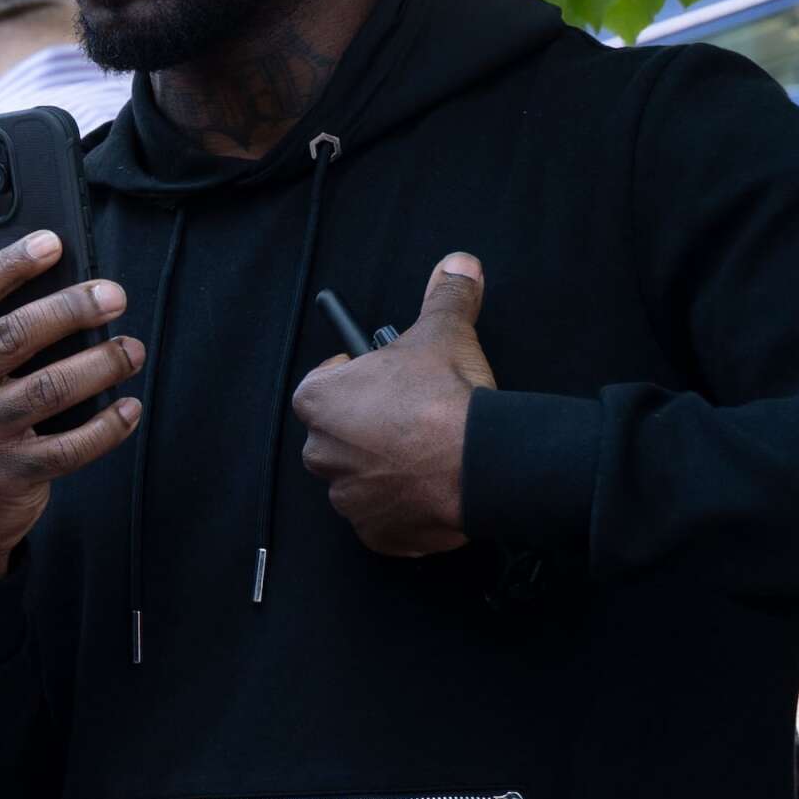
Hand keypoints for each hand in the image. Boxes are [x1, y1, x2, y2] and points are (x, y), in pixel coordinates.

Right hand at [0, 232, 146, 589]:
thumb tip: (36, 268)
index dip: (10, 263)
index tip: (53, 241)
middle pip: (14, 334)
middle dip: (72, 308)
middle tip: (114, 295)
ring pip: (50, 387)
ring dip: (102, 363)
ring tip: (132, 349)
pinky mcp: (10, 474)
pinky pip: (73, 445)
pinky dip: (109, 425)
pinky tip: (129, 406)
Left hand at [291, 255, 495, 556]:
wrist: (479, 463)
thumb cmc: (445, 398)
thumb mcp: (443, 331)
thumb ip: (445, 295)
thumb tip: (458, 265)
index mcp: (319, 402)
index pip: (325, 383)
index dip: (357, 376)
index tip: (385, 375)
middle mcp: (322, 454)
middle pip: (341, 433)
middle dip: (372, 424)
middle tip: (413, 413)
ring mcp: (349, 500)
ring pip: (363, 477)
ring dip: (388, 467)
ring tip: (429, 450)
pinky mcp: (378, 534)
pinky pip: (386, 518)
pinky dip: (406, 506)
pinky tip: (433, 486)